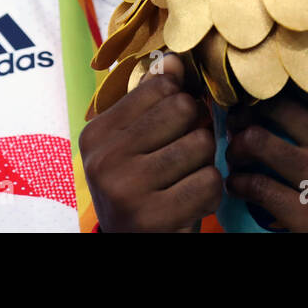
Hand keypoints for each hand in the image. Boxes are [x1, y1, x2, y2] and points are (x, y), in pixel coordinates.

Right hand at [80, 53, 222, 231]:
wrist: (132, 247)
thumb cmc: (142, 191)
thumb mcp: (137, 145)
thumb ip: (152, 102)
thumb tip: (174, 60)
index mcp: (96, 133)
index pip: (159, 87)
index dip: (181, 102)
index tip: (175, 127)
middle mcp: (104, 158)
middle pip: (183, 109)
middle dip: (196, 130)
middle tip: (187, 154)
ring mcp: (125, 188)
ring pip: (200, 143)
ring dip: (205, 162)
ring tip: (187, 179)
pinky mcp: (151, 217)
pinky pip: (209, 181)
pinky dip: (211, 192)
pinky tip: (193, 202)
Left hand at [224, 89, 307, 231]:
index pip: (306, 88)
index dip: (275, 88)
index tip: (259, 93)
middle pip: (275, 108)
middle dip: (247, 111)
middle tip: (238, 118)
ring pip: (256, 142)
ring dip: (237, 146)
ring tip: (234, 152)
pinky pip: (257, 187)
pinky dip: (240, 182)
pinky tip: (238, 183)